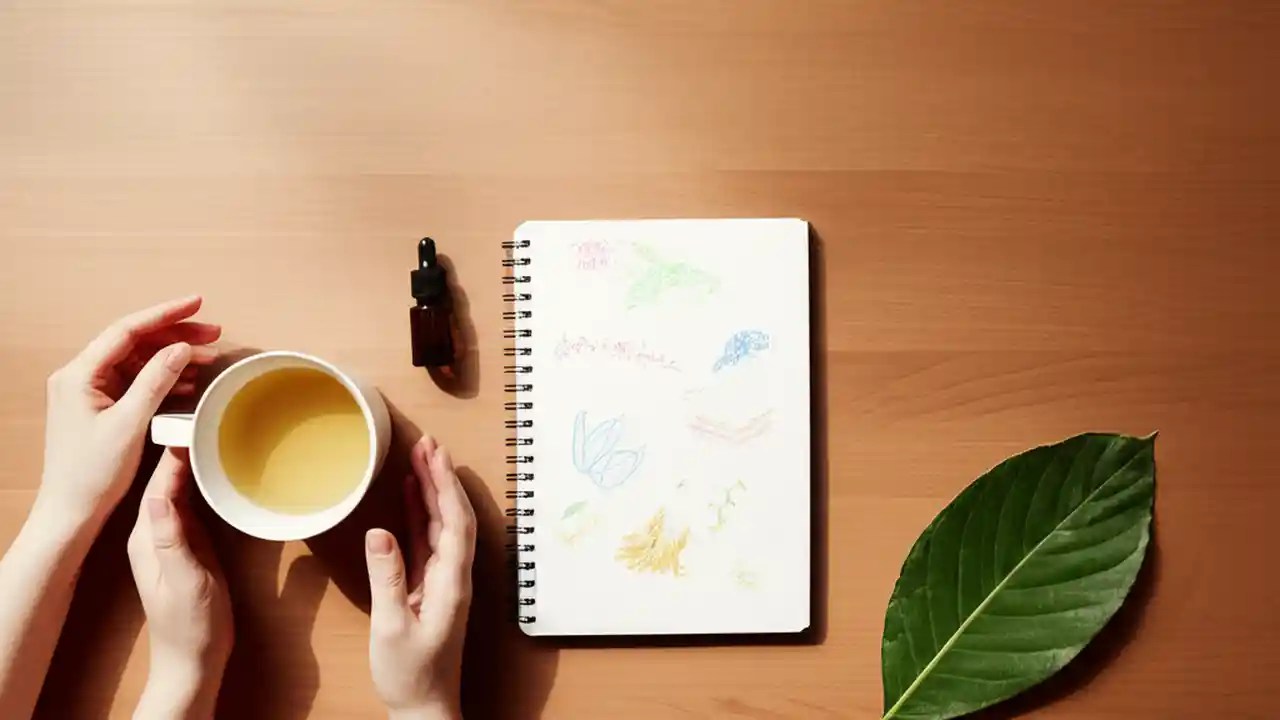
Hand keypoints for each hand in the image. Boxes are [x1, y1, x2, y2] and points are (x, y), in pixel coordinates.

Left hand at [38, 296, 218, 532]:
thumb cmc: (93, 472)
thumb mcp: (130, 423)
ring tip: (210, 358)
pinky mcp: (101, 408)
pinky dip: (164, 379)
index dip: (165, 314)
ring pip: (138, 361)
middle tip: (214, 334)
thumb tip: (182, 348)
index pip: (127, 330)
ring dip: (173, 358)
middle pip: (134, 342)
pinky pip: (137, 382)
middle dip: (175, 336)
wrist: (72, 512)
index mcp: (80, 374)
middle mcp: (81, 376)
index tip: (197, 303)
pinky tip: (191, 382)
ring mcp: (90, 392)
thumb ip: (156, 380)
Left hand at [129, 448, 232, 719]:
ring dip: (193, 461)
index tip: (190, 423)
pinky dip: (205, 481)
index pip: (158, 485)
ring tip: (213, 430)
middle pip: (167, 480)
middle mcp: (157, 531)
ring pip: (181, 488)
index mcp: (148, 537)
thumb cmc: (188, 624)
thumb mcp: (181, 580)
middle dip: (181, 448)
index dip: (171, 454)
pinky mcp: (192, 543)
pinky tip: (219, 467)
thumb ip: (171, 539)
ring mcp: (174, 536)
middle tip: (205, 416)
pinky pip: (196, 503)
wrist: (193, 658)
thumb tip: (159, 495)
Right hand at [366, 437, 476, 719]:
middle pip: (452, 515)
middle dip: (441, 477)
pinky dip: (418, 514)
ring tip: (419, 456)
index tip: (434, 455)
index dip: (445, 486)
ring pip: (440, 524)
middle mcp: (454, 575)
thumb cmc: (410, 673)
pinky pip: (427, 540)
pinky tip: (409, 493)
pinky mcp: (429, 585)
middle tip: (427, 442)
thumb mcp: (391, 626)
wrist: (424, 707)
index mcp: (452, 582)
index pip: (454, 522)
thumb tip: (379, 533)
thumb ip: (387, 577)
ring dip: (431, 490)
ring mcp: (444, 579)